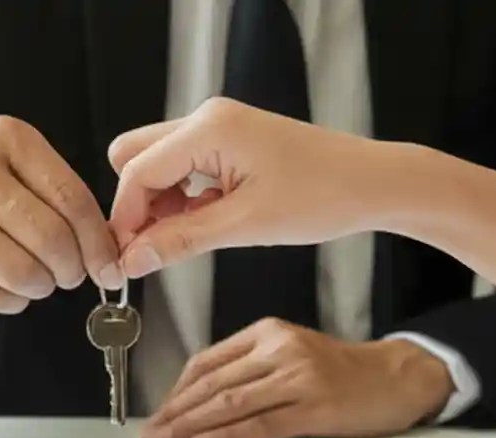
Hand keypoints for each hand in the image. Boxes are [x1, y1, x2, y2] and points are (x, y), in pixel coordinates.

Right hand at [0, 115, 122, 313]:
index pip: (72, 198)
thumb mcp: (18, 169)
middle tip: (69, 275)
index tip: (108, 268)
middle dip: (71, 269)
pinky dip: (11, 302)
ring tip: (38, 282)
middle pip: (49, 237)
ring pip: (20, 271)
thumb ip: (64, 202)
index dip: (98, 243)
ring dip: (41, 288)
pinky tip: (7, 289)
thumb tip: (109, 259)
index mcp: (6, 137)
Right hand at [108, 97, 409, 277]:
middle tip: (151, 249)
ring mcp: (220, 127)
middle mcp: (209, 119)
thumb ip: (181, 241)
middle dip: (138, 206)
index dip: (125, 220)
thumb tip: (134, 259)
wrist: (372, 184)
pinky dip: (185, 199)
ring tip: (186, 239)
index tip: (124, 261)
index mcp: (209, 129)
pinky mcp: (231, 141)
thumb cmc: (323, 196)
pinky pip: (186, 167)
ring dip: (162, 205)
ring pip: (159, 164)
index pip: (138, 172)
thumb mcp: (244, 227)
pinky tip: (206, 223)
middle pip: (137, 158)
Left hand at [141, 319, 453, 437]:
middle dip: (175, 412)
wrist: (397, 376)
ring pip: (230, 403)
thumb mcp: (291, 351)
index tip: (159, 412)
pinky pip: (261, 424)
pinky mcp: (315, 407)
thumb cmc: (343, 370)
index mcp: (268, 332)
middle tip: (151, 433)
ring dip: (191, 427)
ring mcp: (298, 377)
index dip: (176, 390)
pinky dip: (227, 436)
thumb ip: (250, 368)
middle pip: (212, 383)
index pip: (207, 361)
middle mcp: (280, 349)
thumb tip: (200, 401)